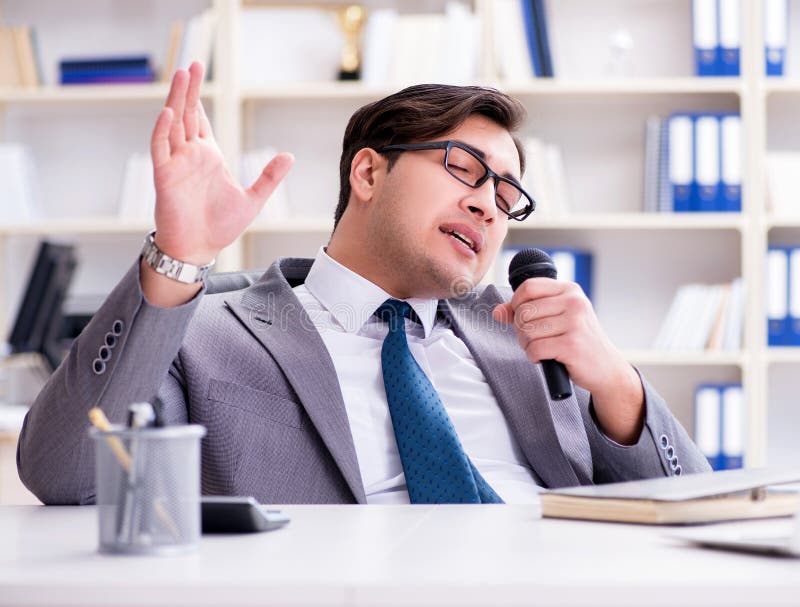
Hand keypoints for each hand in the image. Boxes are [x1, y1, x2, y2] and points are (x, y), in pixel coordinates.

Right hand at [150, 62, 293, 264]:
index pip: (200, 119)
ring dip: (176, 100)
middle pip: (187, 114)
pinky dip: (163, 131)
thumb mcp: (253, 199)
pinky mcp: (164, 177)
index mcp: (209, 157)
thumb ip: (269, 177)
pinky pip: (160, 149)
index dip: (198, 97)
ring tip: (181, 76)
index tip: (198, 73)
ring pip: (173, 124)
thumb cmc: (220, 226)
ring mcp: (176, 164)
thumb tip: (289, 156)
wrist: (199, 249)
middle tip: (193, 63)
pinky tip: (169, 113)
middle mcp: (190, 155)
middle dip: (189, 89)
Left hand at [493, 278, 643, 443]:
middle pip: (524, 311)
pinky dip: (535, 357)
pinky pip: (535, 349)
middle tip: (535, 339)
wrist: (606, 368)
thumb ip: (525, 311)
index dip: (516, 304)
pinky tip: (547, 358)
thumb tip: (497, 312)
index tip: (522, 318)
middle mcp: (574, 302)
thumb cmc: (577, 341)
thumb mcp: (556, 318)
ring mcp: (575, 323)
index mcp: (570, 290)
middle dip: (521, 330)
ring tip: (543, 348)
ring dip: (528, 345)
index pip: (528, 287)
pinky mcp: (572, 345)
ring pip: (527, 331)